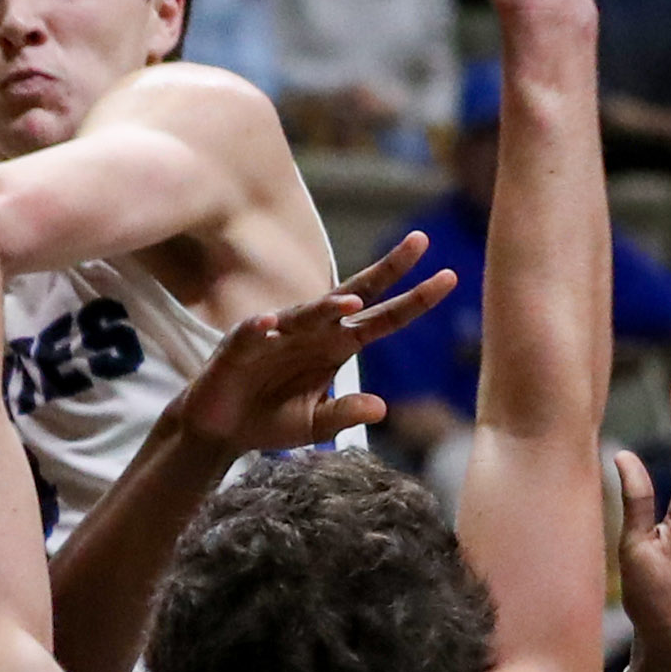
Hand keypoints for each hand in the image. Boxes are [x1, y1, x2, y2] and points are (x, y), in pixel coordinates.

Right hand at [172, 231, 455, 453]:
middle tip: (421, 241)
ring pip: (307, 314)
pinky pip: (251, 335)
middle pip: (355, 295)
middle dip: (387, 269)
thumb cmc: (271, 420)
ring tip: (350, 303)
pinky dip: (260, 329)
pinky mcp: (238, 347)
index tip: (449, 277)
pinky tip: (269, 325)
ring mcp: (276, 335)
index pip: (383, 319)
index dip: (415, 300)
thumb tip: (381, 407)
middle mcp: (312, 332)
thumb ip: (344, 414)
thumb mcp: (315, 424)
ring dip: (325, 307)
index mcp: (337, 346)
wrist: (221, 430)